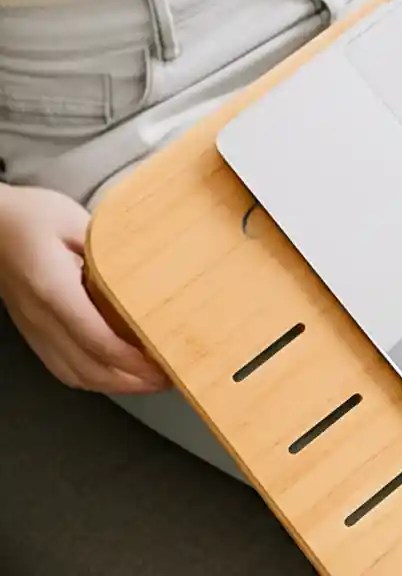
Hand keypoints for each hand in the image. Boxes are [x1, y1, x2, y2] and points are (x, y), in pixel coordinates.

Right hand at [0, 184, 167, 393]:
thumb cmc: (30, 217)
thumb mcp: (76, 222)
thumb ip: (109, 251)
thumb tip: (147, 275)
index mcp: (53, 290)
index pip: (97, 340)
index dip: (132, 361)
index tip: (164, 364)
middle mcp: (41, 317)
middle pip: (89, 369)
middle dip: (133, 382)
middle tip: (170, 378)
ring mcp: (34, 328)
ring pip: (75, 375)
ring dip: (116, 385)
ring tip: (151, 381)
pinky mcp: (34, 330)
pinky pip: (63, 367)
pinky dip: (94, 379)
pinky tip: (117, 375)